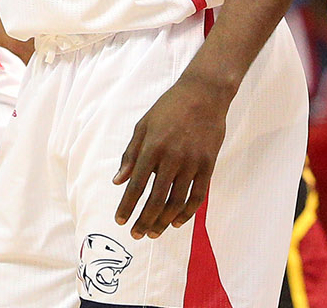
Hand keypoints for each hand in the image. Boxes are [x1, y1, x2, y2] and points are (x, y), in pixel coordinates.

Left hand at [112, 75, 231, 239]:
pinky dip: (187, 211)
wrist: (204, 93)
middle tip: (136, 234)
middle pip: (156, 199)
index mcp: (152, 147)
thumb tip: (118, 181)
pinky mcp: (208, 163)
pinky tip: (177, 221)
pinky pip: (198, 194)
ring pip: (177, 201)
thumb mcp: (143, 126)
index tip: (120, 221)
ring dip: (164, 221)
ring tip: (154, 232)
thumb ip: (130, 155)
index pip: (136, 185)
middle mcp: (172, 157)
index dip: (127, 206)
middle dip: (144, 220)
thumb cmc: (169, 108)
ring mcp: (192, 162)